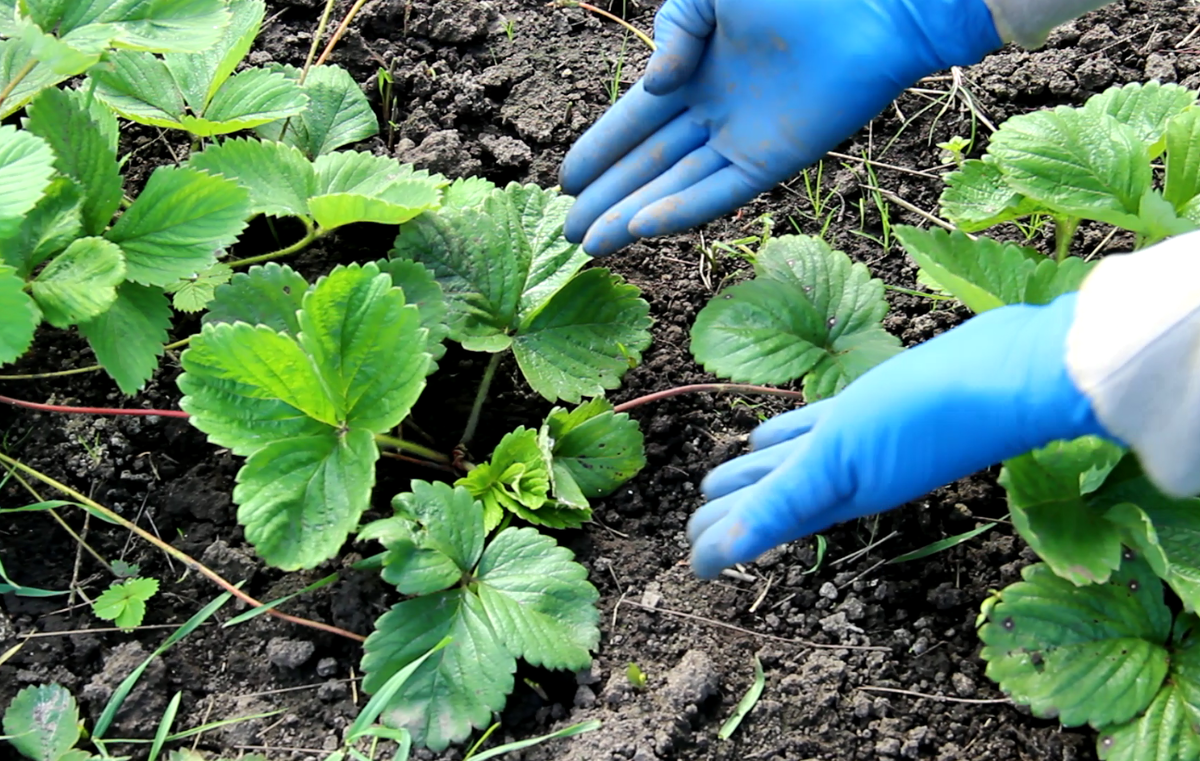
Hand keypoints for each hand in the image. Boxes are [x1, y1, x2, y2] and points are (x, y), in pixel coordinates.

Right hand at [559, 0, 1002, 255]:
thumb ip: (672, 31)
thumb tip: (654, 89)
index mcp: (698, 69)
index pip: (636, 121)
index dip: (600, 150)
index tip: (566, 180)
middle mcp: (715, 111)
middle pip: (648, 165)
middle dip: (607, 197)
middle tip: (568, 232)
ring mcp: (743, 139)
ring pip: (675, 187)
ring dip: (632, 217)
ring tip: (590, 244)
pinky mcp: (774, 160)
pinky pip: (718, 192)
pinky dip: (679, 211)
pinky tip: (641, 227)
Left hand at [687, 294, 1111, 578]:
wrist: (1012, 373)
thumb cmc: (922, 418)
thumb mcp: (835, 462)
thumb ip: (776, 505)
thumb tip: (711, 557)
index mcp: (831, 495)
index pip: (760, 523)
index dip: (723, 539)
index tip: (689, 560)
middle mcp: (843, 475)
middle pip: (772, 495)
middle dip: (732, 510)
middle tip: (692, 520)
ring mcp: (861, 443)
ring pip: (792, 463)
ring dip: (756, 474)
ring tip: (723, 478)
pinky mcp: (877, 408)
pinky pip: (819, 428)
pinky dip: (790, 433)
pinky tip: (773, 431)